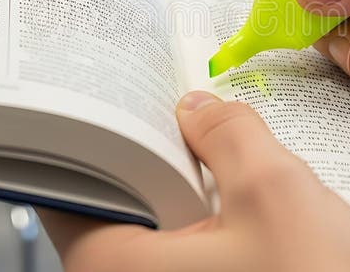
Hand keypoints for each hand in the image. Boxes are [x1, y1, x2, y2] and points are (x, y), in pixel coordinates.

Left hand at [39, 91, 349, 271]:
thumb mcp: (275, 191)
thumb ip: (229, 135)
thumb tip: (200, 109)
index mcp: (117, 269)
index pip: (74, 187)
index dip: (97, 133)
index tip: (118, 96)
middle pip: (117, 205)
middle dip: (150, 153)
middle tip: (177, 108)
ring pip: (155, 234)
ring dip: (183, 188)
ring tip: (212, 144)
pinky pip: (185, 261)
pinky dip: (204, 225)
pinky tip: (238, 199)